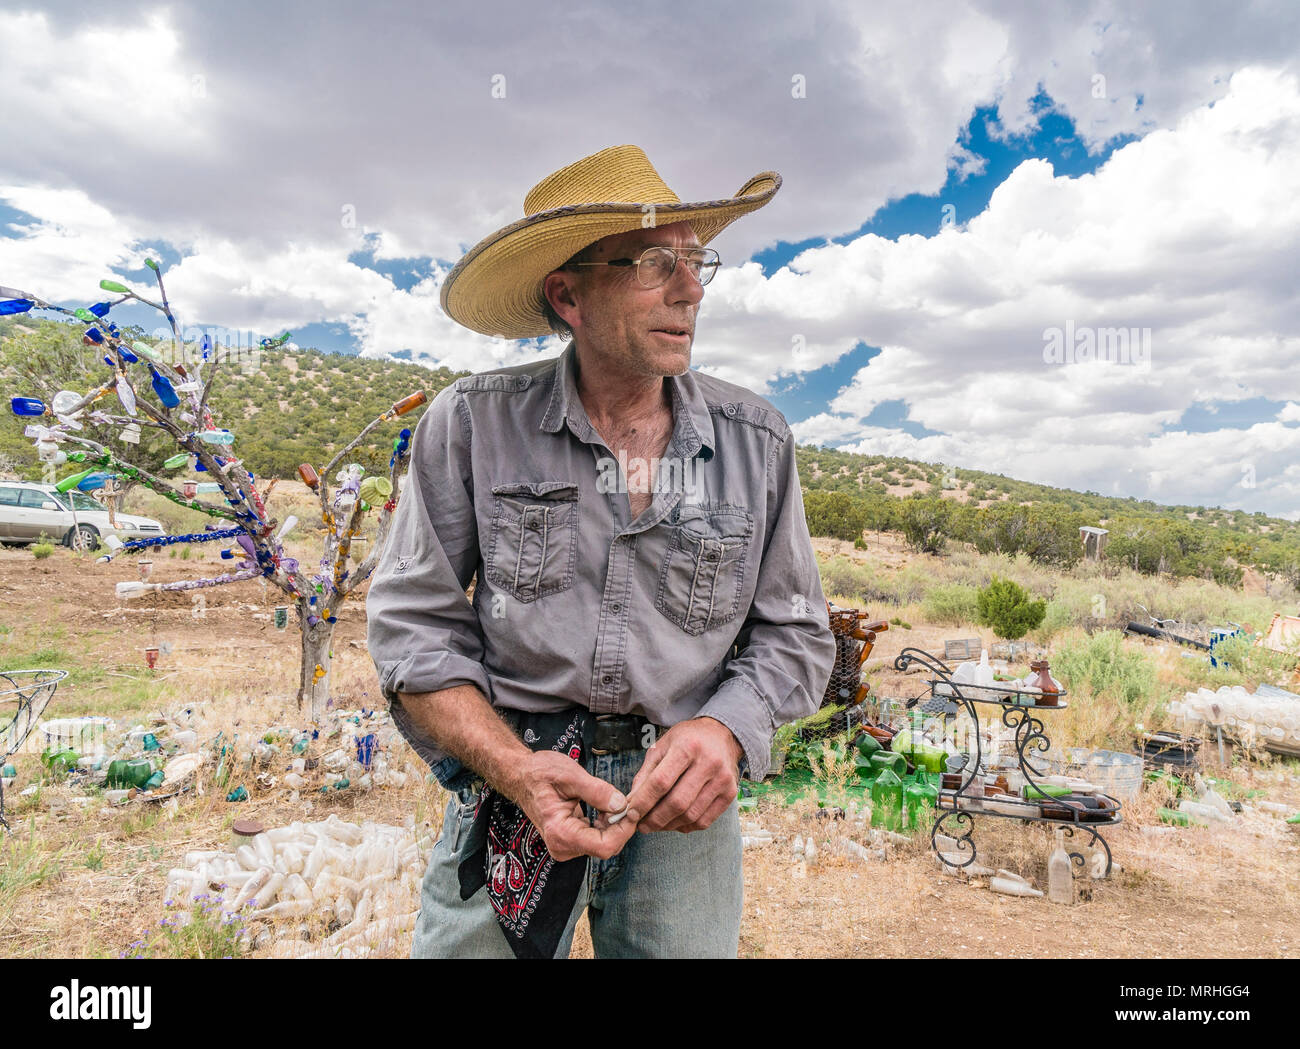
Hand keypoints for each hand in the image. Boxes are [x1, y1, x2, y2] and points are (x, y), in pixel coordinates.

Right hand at [511, 749, 637, 861]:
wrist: (522, 776)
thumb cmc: (540, 773)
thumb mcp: (570, 775)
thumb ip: (596, 791)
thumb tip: (620, 805)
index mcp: (560, 832)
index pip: (604, 846)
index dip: (623, 830)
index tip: (631, 809)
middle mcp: (562, 845)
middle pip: (606, 847)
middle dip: (621, 825)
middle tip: (626, 801)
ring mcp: (566, 845)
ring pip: (604, 843)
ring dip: (614, 824)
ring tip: (613, 801)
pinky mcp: (571, 840)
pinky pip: (597, 838)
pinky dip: (606, 824)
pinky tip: (605, 807)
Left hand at [624, 717, 743, 833]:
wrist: (721, 734)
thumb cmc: (686, 740)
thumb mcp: (662, 747)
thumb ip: (645, 774)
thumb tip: (631, 803)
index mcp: (687, 746)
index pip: (661, 782)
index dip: (643, 802)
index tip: (630, 814)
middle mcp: (708, 762)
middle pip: (677, 802)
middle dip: (655, 819)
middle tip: (641, 825)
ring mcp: (722, 779)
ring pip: (690, 815)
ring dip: (668, 826)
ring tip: (655, 825)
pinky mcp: (730, 793)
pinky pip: (704, 821)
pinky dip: (685, 827)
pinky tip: (674, 823)